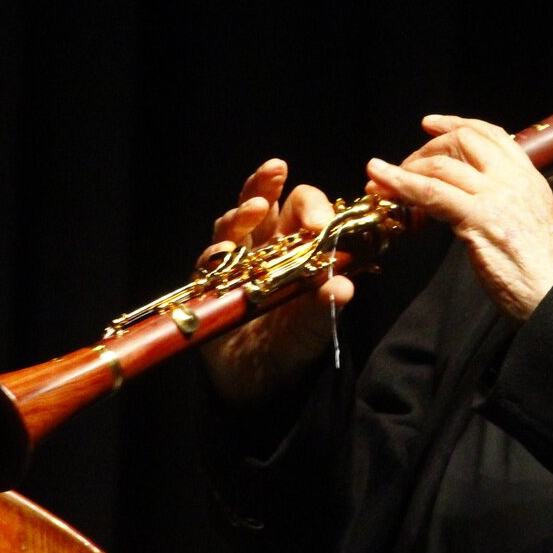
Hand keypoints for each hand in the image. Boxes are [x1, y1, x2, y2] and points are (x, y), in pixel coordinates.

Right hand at [198, 159, 356, 406]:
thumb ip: (325, 306)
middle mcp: (265, 247)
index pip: (303, 210)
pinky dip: (216, 253)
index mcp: (298, 247)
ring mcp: (235, 263)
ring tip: (256, 208)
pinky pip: (209, 262)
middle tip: (276, 169)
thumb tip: (344, 286)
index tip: (320, 221)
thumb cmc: (293, 344)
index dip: (312, 208)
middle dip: (265, 183)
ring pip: (232, 224)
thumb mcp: (314, 328)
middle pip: (262, 202)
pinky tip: (225, 251)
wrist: (258, 383)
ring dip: (242, 213)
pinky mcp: (210, 285)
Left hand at [366, 115, 552, 320]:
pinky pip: (431, 193)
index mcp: (530, 178)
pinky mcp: (479, 219)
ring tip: (383, 180)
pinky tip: (381, 182)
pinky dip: (400, 184)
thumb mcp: (531, 221)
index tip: (431, 124)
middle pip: (464, 140)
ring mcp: (496, 198)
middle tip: (405, 165)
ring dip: (406, 168)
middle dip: (427, 147)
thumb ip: (505, 201)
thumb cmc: (542, 271)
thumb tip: (469, 195)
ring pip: (442, 165)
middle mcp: (514, 180)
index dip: (457, 123)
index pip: (492, 135)